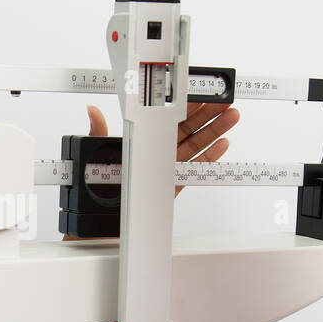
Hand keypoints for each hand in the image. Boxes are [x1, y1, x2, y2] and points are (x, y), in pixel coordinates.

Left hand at [82, 101, 239, 198]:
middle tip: (224, 102)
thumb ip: (97, 132)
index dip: (185, 107)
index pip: (166, 120)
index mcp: (141, 144)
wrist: (101, 227)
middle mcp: (155, 156)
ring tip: (230, 117)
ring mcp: (165, 171)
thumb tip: (92, 111)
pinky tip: (221, 145)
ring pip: (194, 147)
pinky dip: (208, 158)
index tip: (200, 94)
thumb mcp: (94, 157)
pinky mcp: (171, 188)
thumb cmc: (97, 194)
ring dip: (213, 132)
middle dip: (207, 115)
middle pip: (186, 131)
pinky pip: (193, 170)